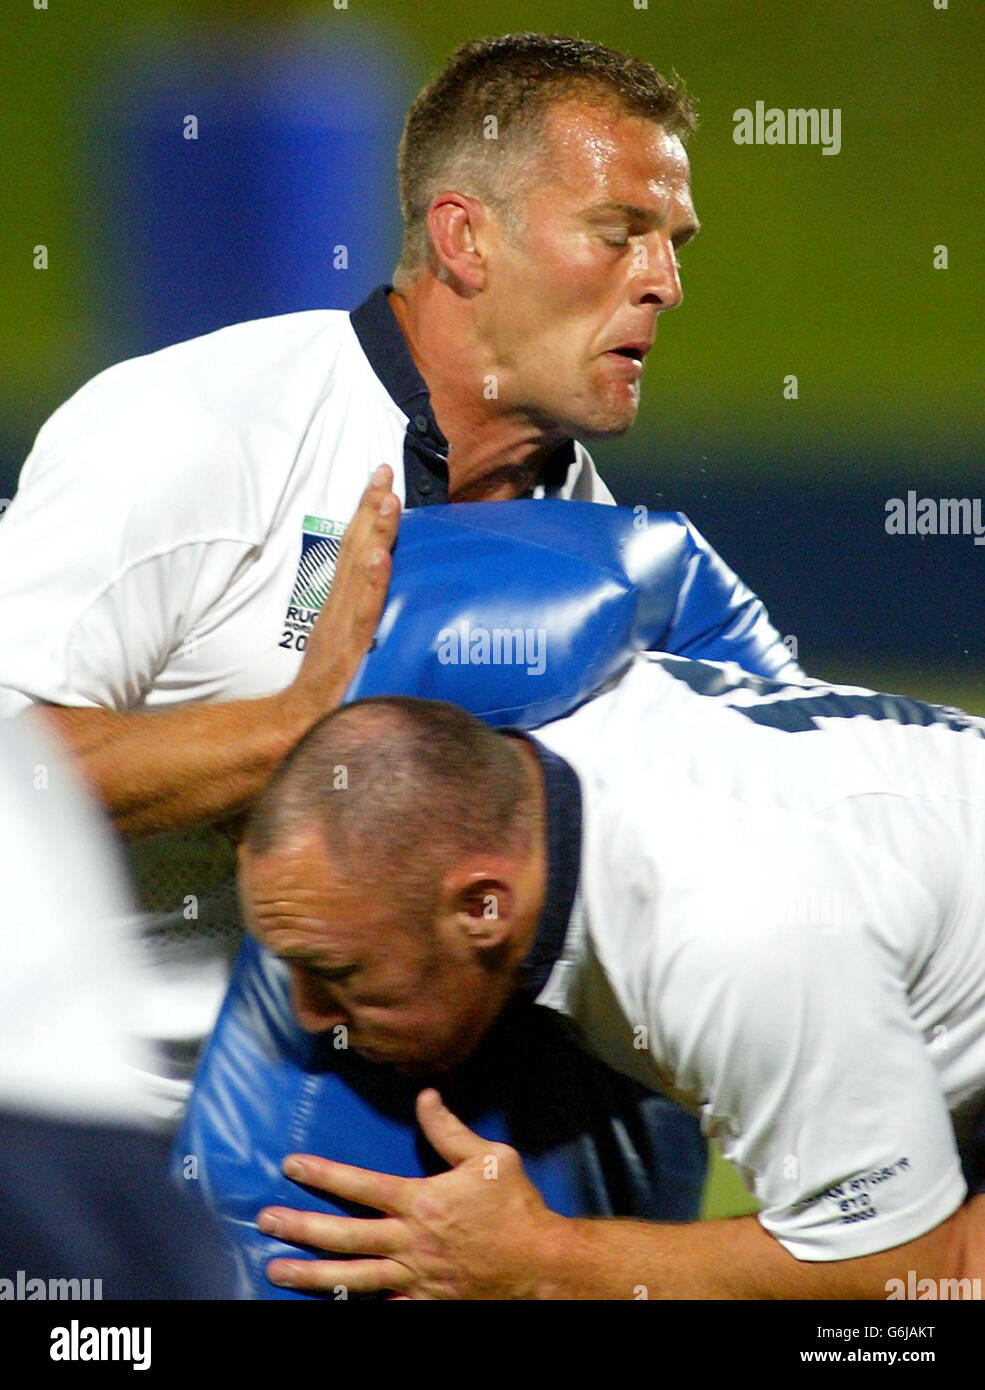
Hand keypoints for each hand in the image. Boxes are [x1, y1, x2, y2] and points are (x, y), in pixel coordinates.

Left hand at [257, 1089, 562, 1299]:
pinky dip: (358, 1307)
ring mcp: (415, 1277)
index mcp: (422, 1201)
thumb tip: (425, 1097)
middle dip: (300, 1226)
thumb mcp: (490, 1158)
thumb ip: (450, 1130)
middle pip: (344, 1234)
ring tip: (275, 1270)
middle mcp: (411, 1240)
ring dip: (310, 1274)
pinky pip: (386, 1308)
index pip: (360, 1185)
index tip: (291, 1165)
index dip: (323, 1173)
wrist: (542, 1265)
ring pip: (352, 1277)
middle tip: (265, 1220)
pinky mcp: (427, 1304)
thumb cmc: (517, 1208)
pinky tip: (330, 1306)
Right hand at [282, 464, 399, 727]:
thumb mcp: (346, 651)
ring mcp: (342, 627)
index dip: (366, 516)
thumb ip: (362, 627)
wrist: (296, 732)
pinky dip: (372, 583)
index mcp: (337, 606)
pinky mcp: (347, 650)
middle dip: (370, 509)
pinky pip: (363, 611)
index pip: (353, 552)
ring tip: (387, 500)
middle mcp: (338, 609)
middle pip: (355, 549)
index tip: (381, 481)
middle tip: (383, 471)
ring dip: (375, 533)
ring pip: (361, 572)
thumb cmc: (323, 696)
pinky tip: (382, 558)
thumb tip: (385, 606)